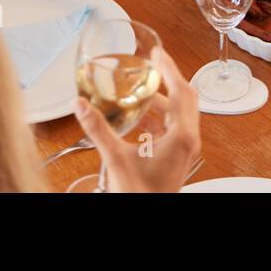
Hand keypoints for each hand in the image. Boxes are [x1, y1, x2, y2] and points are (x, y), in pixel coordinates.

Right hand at [72, 46, 201, 191]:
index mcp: (182, 136)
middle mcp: (189, 141)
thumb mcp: (115, 158)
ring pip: (181, 114)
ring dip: (164, 99)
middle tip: (153, 63)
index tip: (158, 53)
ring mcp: (186, 150)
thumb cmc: (139, 194)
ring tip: (143, 89)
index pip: (180, 91)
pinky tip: (141, 118)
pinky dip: (161, 116)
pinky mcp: (178, 158)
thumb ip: (98, 129)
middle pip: (185, 98)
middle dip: (168, 79)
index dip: (169, 68)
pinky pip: (175, 128)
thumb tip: (81, 105)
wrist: (147, 217)